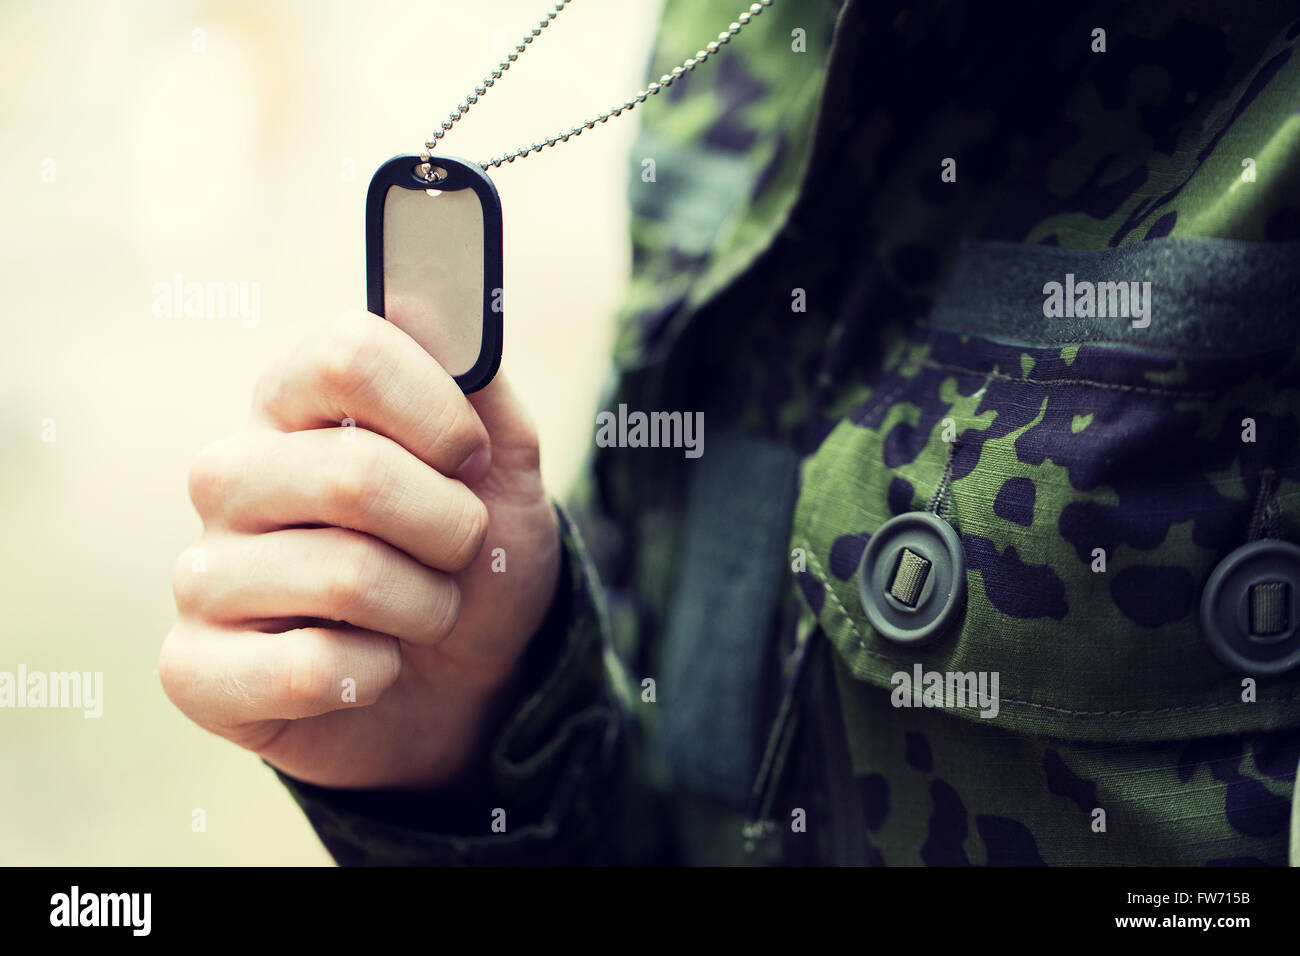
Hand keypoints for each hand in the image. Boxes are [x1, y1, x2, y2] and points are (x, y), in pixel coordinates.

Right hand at [160, 310, 560, 789]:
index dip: (440, 414)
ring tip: (419, 613)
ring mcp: (202, 572)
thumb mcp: (505, 467)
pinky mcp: (194, 669)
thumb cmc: (477, 560)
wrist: (470, 680)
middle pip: (354, 473)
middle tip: (459, 552)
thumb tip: (420, 297)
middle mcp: (231, 475)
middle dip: (452, 528)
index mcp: (293, 404)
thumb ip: (474, 383)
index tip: (473, 460)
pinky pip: (309, 668)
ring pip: (345, 576)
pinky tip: (370, 669)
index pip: (349, 355)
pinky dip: (377, 674)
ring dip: (425, 607)